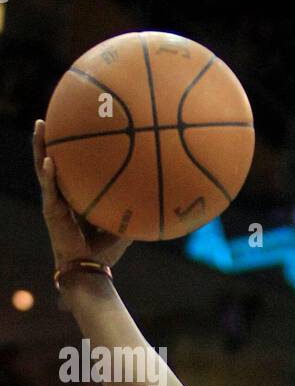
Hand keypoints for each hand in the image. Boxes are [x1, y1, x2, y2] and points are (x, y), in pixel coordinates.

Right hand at [33, 119, 131, 271]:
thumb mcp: (125, 225)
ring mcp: (55, 201)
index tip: (73, 124)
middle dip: (49, 138)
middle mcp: (63, 194)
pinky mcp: (51, 212)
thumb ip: (136, 209)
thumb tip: (163, 196)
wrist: (90, 268)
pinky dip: (49, 174)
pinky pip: (50, 189)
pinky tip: (48, 160)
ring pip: (44, 168)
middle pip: (53, 159)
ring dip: (40, 147)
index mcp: (76, 194)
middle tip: (50, 117)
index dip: (68, 147)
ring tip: (41, 126)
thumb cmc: (106, 250)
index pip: (71, 166)